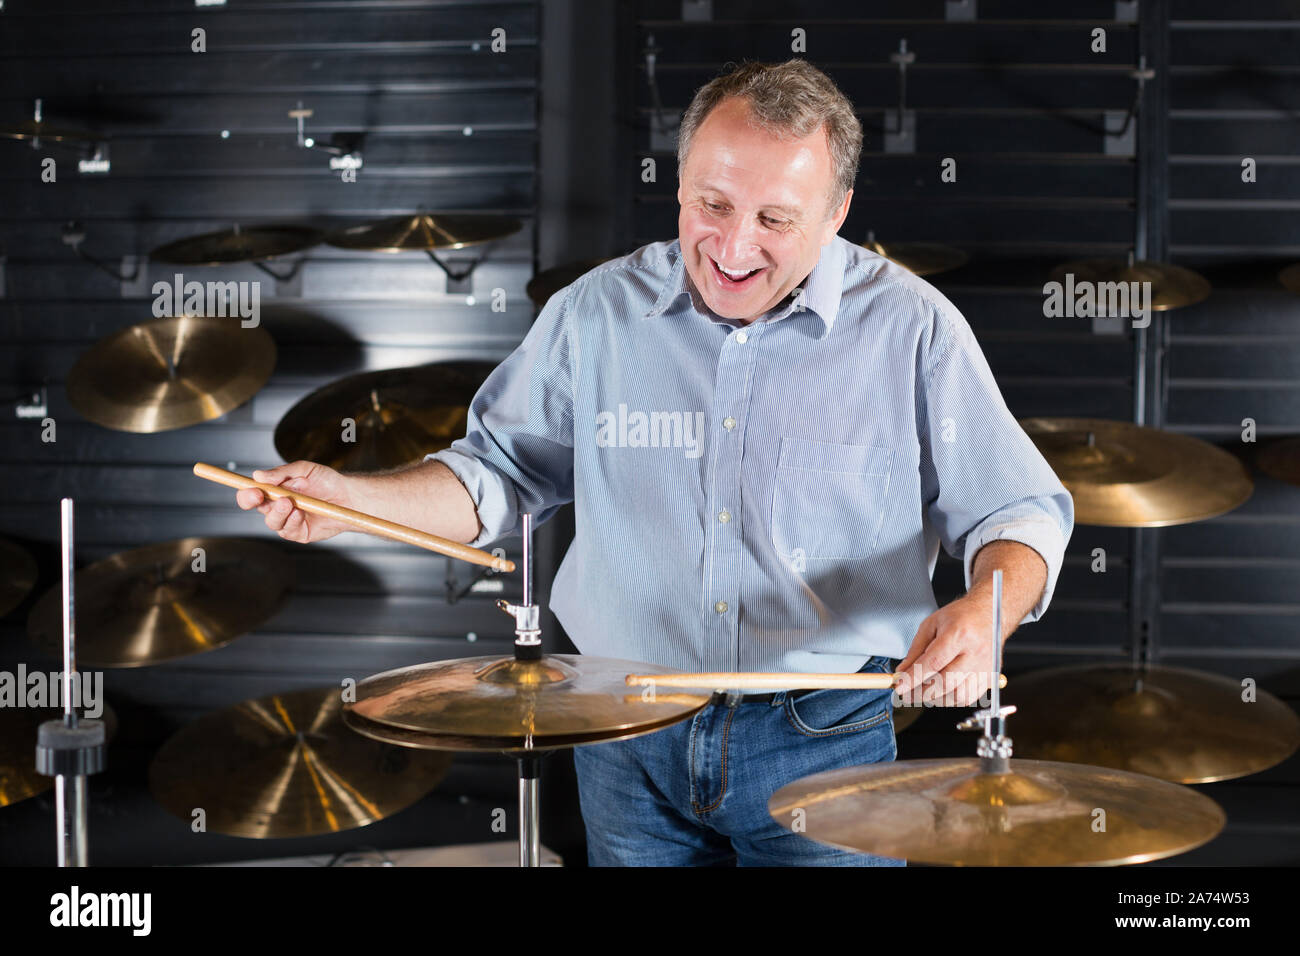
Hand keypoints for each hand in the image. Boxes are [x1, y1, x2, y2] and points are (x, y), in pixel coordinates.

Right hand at [235, 460, 353, 543]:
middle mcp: (276, 505)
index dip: (246, 492)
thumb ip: (282, 473)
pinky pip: (287, 530)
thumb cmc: (326, 481)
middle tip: (261, 495)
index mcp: (274, 489)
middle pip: (253, 506)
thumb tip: (258, 475)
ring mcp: (287, 520)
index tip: (253, 489)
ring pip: (271, 520)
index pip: (251, 492)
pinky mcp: (298, 533)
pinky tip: (299, 513)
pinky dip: (292, 521)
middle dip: (252, 501)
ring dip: (278, 511)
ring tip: (290, 502)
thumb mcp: (305, 470)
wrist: (348, 496)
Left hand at [894, 592, 1000, 706]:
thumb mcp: (931, 625)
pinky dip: (951, 699)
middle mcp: (976, 652)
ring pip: (958, 695)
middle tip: (908, 693)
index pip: (933, 663)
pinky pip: (969, 698)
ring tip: (925, 690)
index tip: (900, 687)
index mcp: (960, 634)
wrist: (991, 613)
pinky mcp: (991, 677)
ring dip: (937, 698)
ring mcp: (986, 666)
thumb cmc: (962, 616)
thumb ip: (916, 650)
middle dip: (922, 692)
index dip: (913, 678)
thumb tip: (903, 672)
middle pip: (946, 683)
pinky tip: (941, 691)